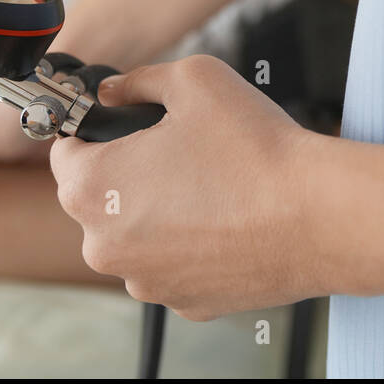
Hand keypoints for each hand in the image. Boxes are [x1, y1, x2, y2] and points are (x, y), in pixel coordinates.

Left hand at [49, 54, 319, 319]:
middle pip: (99, 199)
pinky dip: (192, 245)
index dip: (96, 131)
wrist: (319, 217)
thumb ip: (137, 80)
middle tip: (182, 152)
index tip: (125, 126)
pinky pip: (173, 265)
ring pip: (137, 236)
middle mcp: (104, 245)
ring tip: (214, 186)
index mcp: (91, 188)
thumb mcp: (194, 79)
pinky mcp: (185, 304)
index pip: (64, 151)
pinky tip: (229, 220)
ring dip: (160, 213)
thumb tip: (115, 90)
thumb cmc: (257, 148)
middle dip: (129, 174)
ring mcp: (145, 281)